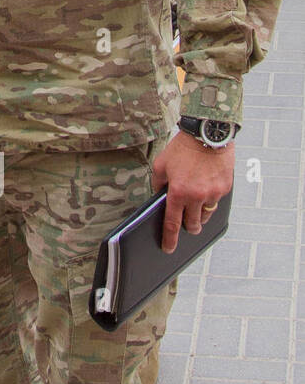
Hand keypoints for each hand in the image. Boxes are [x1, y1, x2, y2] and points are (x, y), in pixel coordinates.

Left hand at [151, 130, 234, 253]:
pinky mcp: (225, 188)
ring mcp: (213, 193)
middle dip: (188, 227)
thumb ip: (158, 185)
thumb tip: (159, 199)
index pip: (172, 223)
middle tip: (186, 225)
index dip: (170, 239)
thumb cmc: (181, 149)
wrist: (206, 135)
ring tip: (194, 203)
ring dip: (199, 214)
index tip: (168, 249)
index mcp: (178, 192)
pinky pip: (216, 201)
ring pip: (206, 215)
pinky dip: (209, 199)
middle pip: (192, 224)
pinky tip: (205, 187)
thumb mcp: (160, 165)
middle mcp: (196, 196)